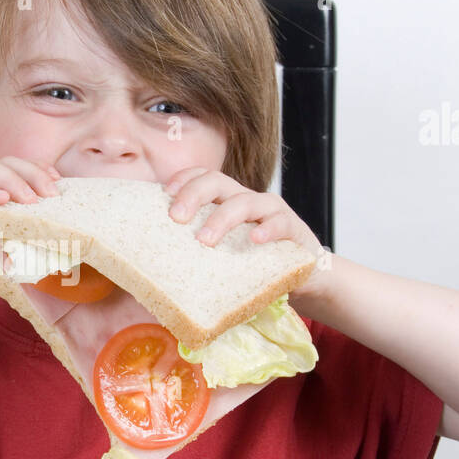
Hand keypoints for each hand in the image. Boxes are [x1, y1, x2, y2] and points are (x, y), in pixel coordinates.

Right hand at [0, 156, 60, 314]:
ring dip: (11, 180)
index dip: (37, 174)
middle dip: (31, 173)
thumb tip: (52, 242)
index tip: (59, 187)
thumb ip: (17, 246)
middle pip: (3, 163)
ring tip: (30, 199)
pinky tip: (1, 200)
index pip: (14, 173)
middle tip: (51, 192)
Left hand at [163, 167, 328, 302]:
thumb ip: (199, 257)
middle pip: (218, 181)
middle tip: (176, 217)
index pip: (203, 177)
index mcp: (226, 202)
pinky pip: (280, 223)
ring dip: (222, 218)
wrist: (304, 278)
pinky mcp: (294, 229)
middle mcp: (246, 200)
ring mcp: (270, 212)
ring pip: (244, 202)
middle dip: (194, 194)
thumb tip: (154, 281)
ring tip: (205, 240)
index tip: (165, 193)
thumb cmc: (256, 267)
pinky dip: (267, 229)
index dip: (184, 178)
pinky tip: (255, 240)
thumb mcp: (225, 257)